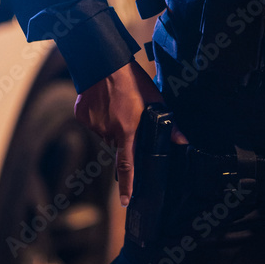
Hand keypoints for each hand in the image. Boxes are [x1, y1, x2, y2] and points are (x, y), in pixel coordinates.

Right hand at [74, 59, 187, 205]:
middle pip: (117, 143)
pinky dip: (99, 115)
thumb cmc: (132, 80)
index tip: (126, 200)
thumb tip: (183, 140)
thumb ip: (169, 122)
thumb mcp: (156, 99)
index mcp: (127, 131)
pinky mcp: (82, 116)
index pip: (127, 165)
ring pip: (105, 131)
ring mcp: (93, 124)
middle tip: (129, 116)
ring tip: (118, 104)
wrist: (103, 63)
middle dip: (124, 135)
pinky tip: (105, 100)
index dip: (127, 185)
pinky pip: (92, 121)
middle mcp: (108, 132)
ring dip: (112, 124)